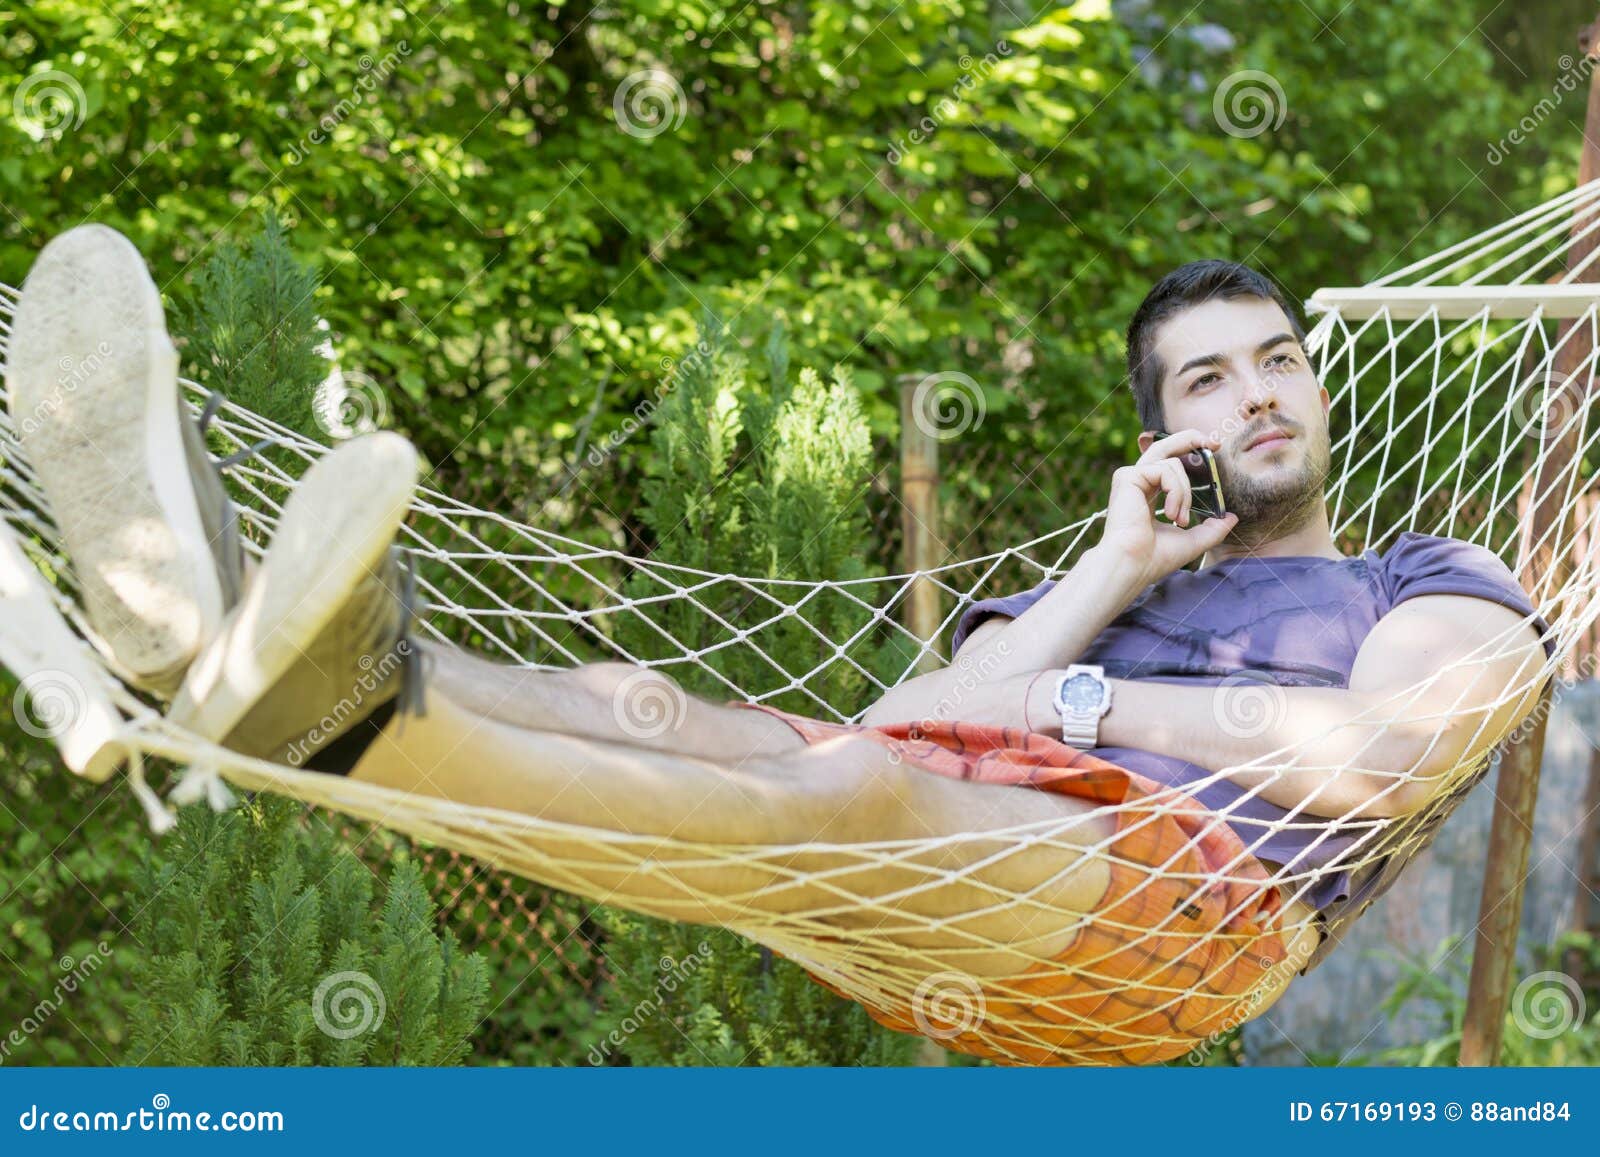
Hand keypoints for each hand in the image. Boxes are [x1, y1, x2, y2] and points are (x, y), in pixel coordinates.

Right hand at [1093, 429, 1237, 586]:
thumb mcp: (1193, 540)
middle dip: (1191, 438)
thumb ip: (1212, 528)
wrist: (1134, 565)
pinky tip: (1170, 514)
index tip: (1213, 449)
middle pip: (1165, 445)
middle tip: (1215, 443)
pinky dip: (1176, 492)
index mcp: (1148, 493)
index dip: (1189, 451)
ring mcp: (1131, 477)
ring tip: (1179, 519)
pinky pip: (1166, 470)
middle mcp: (1138, 482)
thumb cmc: (1155, 558)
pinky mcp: (1127, 476)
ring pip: (1173, 463)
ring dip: (1185, 493)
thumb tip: (1232, 517)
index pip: (1170, 463)